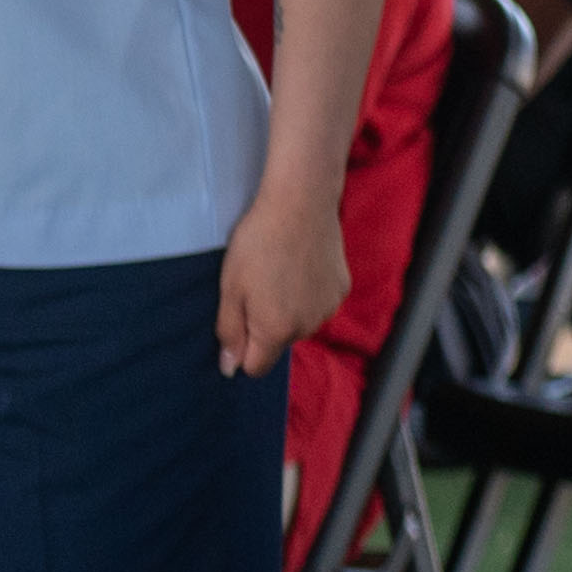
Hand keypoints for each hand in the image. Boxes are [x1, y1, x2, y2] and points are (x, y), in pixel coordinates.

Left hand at [216, 172, 351, 377]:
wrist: (300, 202)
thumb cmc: (258, 242)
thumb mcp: (230, 286)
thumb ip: (229, 331)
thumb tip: (230, 369)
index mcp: (275, 331)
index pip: (256, 367)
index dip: (242, 349)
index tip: (238, 317)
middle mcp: (307, 328)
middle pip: (278, 343)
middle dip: (265, 324)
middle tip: (257, 284)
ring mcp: (328, 309)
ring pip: (300, 323)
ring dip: (289, 309)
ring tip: (280, 270)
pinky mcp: (341, 289)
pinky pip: (318, 303)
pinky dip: (308, 293)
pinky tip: (301, 264)